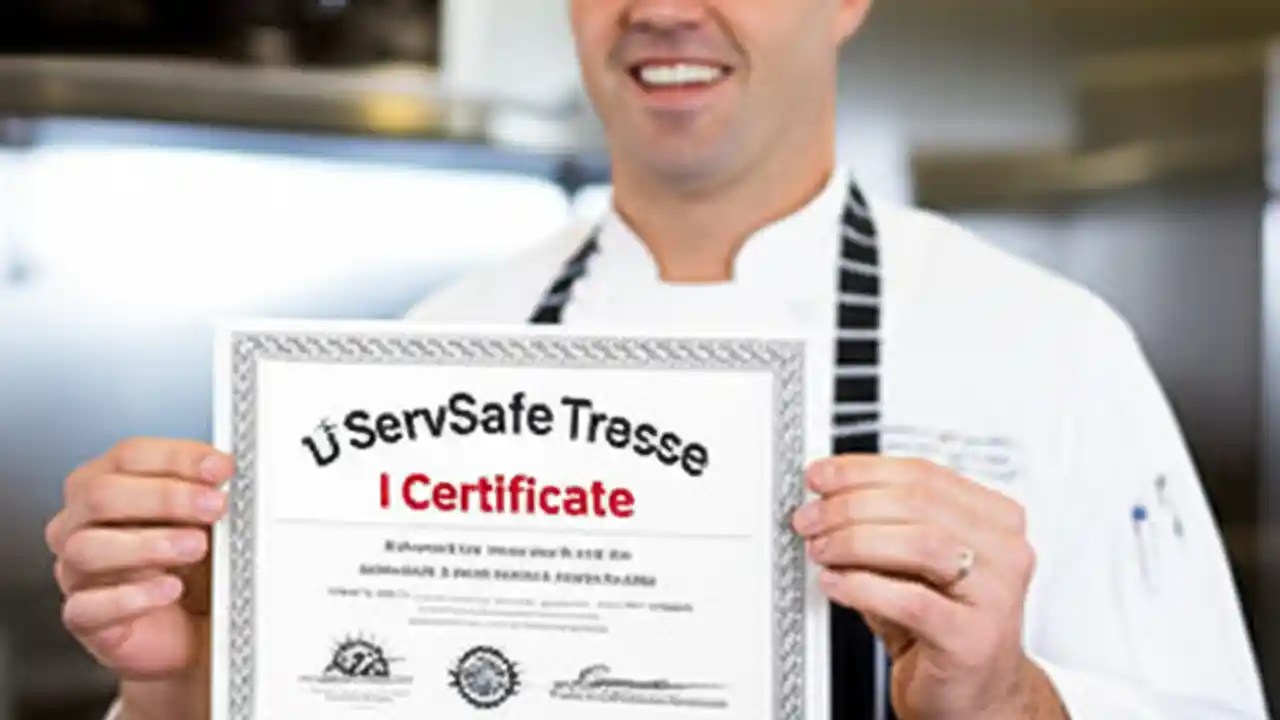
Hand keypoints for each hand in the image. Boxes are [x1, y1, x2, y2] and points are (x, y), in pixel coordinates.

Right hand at [45, 438, 234, 719]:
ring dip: (149, 544)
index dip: (176, 457)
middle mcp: (82, 525)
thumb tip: (227, 472)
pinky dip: (133, 597)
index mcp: (108, 486)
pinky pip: (88, 607)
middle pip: (101, 495)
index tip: (220, 467)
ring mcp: (77, 572)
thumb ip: (209, 492)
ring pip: (88, 548)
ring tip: (196, 547)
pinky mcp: (84, 618)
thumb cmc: (193, 566)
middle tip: (214, 505)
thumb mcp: (205, 521)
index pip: (128, 456)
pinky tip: (170, 589)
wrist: (194, 626)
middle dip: (166, 497)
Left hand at [792, 456, 1065, 719]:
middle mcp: (1005, 550)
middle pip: (918, 502)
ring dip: (854, 541)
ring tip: (822, 550)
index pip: (923, 473)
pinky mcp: (974, 639)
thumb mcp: (913, 563)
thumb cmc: (943, 625)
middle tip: (811, 518)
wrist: (978, 695)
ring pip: (919, 542)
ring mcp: (996, 594)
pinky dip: (861, 586)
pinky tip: (835, 584)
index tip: (821, 475)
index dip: (862, 470)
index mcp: (994, 519)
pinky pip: (911, 600)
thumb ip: (884, 524)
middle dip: (850, 505)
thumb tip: (826, 496)